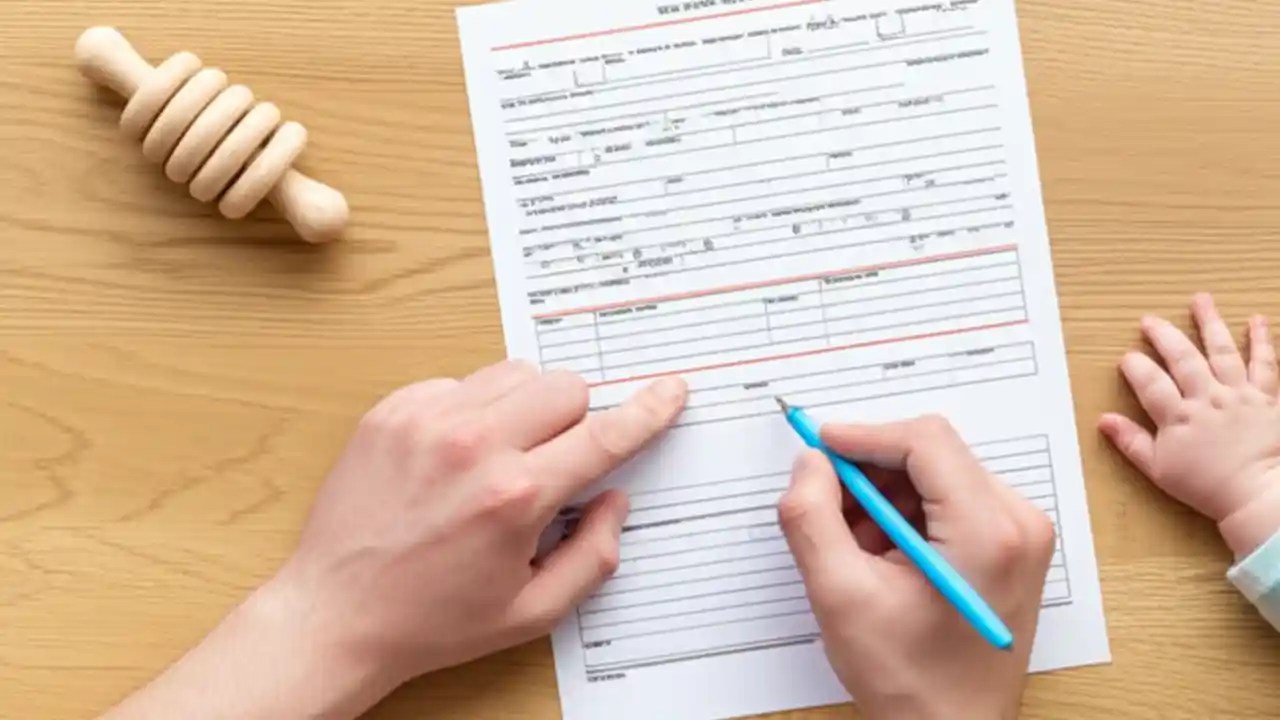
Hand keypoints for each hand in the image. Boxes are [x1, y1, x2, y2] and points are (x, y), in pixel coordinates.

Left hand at [274, 362, 686, 703]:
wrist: (334, 613)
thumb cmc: (431, 620)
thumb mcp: (531, 612)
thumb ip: (594, 556)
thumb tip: (615, 500)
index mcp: (517, 497)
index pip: (604, 436)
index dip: (647, 411)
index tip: (670, 390)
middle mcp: (475, 446)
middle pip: (565, 387)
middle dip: (577, 417)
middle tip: (556, 458)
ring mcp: (428, 421)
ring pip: (515, 372)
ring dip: (527, 406)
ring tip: (502, 455)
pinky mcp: (393, 411)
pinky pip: (460, 381)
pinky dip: (473, 408)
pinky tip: (456, 454)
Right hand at [778, 416, 1055, 719]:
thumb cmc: (910, 680)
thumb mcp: (840, 595)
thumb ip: (812, 516)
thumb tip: (811, 462)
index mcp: (988, 531)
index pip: (924, 441)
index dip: (863, 436)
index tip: (818, 448)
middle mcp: (1018, 522)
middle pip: (932, 454)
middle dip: (871, 474)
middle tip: (828, 508)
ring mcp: (1020, 534)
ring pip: (937, 475)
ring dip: (886, 499)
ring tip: (857, 550)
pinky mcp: (1011, 546)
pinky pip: (950, 501)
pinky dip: (907, 516)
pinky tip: (882, 558)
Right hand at [1099, 293, 1279, 557]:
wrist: (1261, 495)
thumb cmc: (1209, 487)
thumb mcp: (1159, 471)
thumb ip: (1131, 442)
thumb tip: (1104, 420)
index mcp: (1178, 417)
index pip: (1150, 382)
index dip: (1136, 366)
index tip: (1127, 356)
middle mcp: (1207, 398)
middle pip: (1183, 358)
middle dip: (1164, 335)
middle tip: (1149, 319)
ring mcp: (1239, 395)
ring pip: (1222, 351)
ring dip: (1210, 323)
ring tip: (1201, 299)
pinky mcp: (1267, 398)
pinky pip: (1266, 364)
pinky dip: (1262, 340)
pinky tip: (1256, 321)